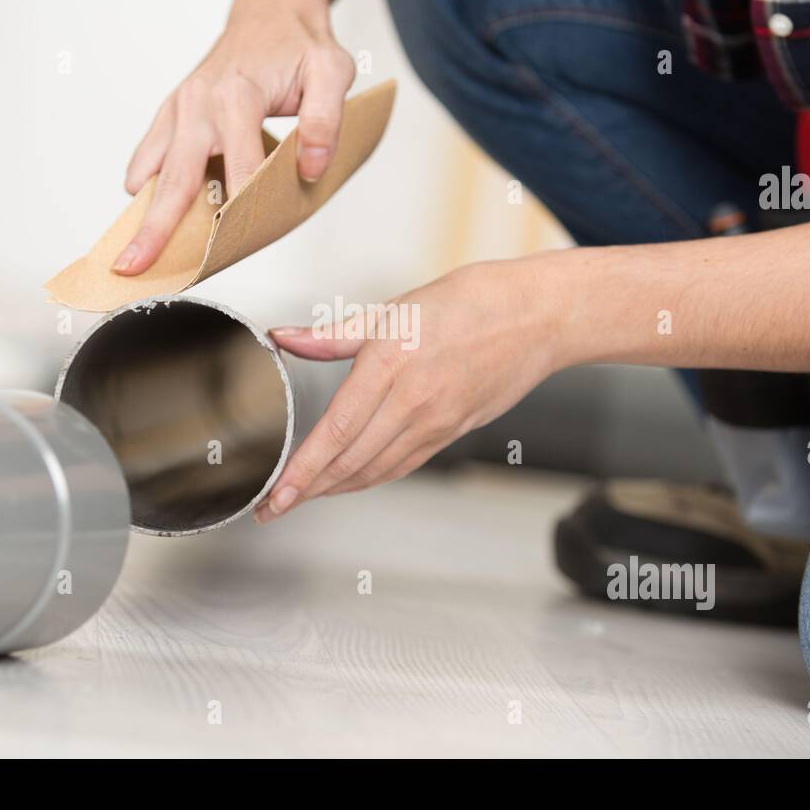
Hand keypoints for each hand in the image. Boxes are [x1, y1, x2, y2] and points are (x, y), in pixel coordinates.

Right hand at [116, 0, 356, 274]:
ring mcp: (178, 110)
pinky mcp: (170, 115)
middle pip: (174, 179)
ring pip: (151, 173)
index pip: (239, 168)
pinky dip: (146, 191)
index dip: (241, 210)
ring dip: (142, 215)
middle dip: (154, 228)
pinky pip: (147, 159)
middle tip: (131, 267)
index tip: (235, 246)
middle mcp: (197, 105)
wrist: (272, 9)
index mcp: (236, 96)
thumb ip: (326, 119)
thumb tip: (309, 167)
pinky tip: (154, 220)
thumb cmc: (301, 44)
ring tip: (134, 257)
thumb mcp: (333, 72)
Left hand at [253, 256, 566, 522]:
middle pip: (350, 461)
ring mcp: (435, 422)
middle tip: (272, 507)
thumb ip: (333, 334)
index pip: (336, 431)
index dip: (302, 470)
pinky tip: (348, 481)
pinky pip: (402, 464)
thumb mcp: (393, 309)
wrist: (537, 316)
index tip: (275, 495)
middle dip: (307, 490)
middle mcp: (413, 402)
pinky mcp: (451, 431)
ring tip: (301, 499)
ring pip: (375, 469)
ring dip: (335, 489)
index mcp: (391, 364)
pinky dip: (370, 478)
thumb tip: (283, 337)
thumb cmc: (470, 302)